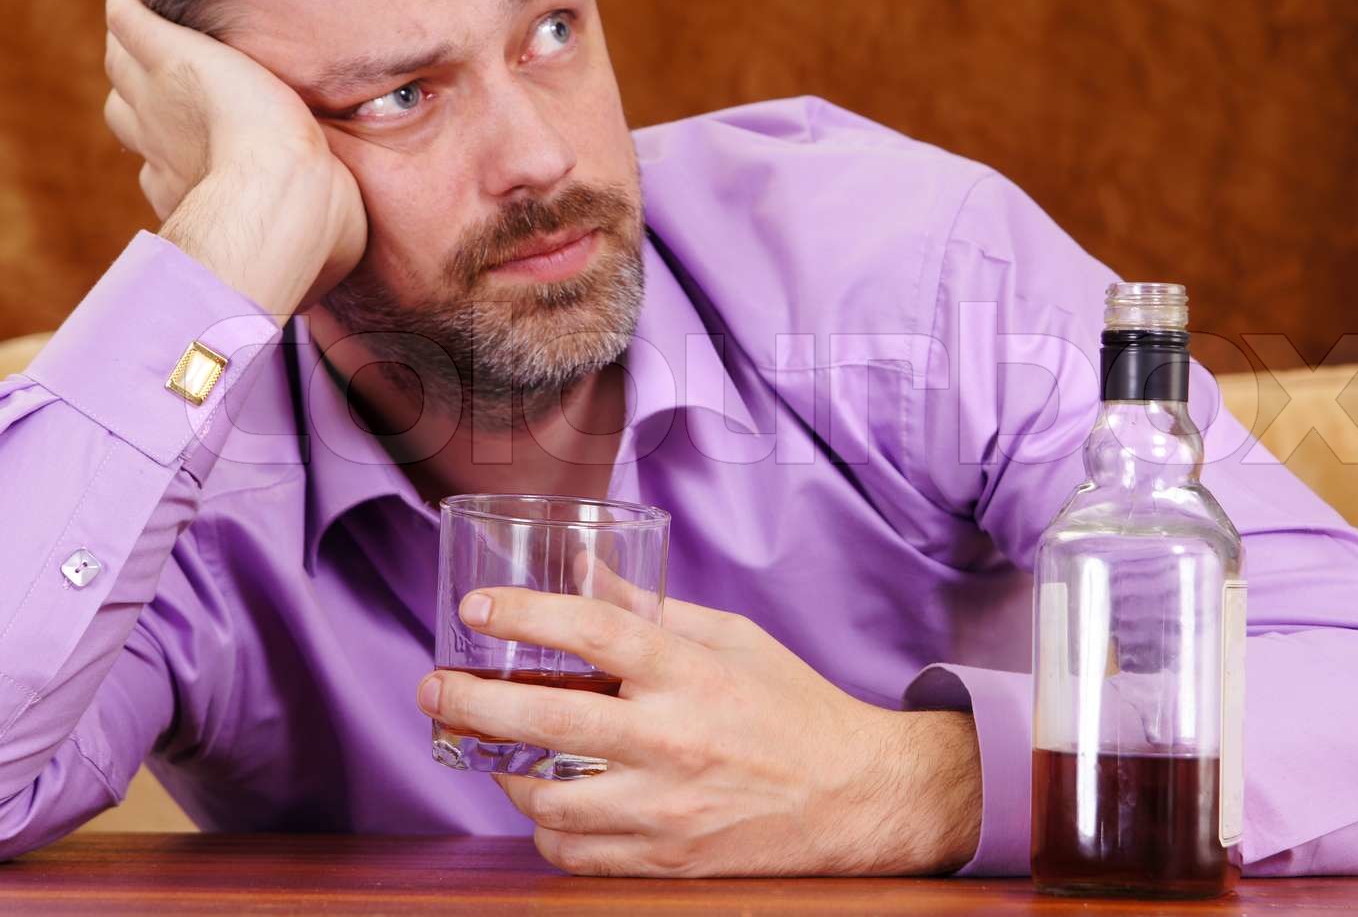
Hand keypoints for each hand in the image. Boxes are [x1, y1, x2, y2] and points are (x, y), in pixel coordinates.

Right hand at [102, 0, 366, 318]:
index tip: (201, 136)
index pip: (166, 158)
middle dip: (146, 94)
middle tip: (172, 74)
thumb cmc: (309, 232)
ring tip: (154, 21)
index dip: (179, 145)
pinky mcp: (168, 55)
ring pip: (124, 61)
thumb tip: (333, 260)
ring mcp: (157, 99)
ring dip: (136, 44)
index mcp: (188, 186)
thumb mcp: (314, 234)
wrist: (286, 197)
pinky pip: (129, 15)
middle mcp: (159, 144)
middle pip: (130, 108)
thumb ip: (313, 231)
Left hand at [416, 590, 982, 876]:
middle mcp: (672, 741)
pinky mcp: (665, 861)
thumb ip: (650, 609)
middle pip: (546, 721)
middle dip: (471, 703)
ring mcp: (666, 809)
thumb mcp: (731, 638)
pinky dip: (548, 830)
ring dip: (507, 774)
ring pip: (546, 800)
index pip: (594, 630)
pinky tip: (551, 804)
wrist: (855, 798)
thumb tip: (583, 566)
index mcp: (690, 673)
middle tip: (433, 689)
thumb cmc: (792, 708)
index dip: (525, 612)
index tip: (476, 607)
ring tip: (497, 751)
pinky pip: (574, 854)